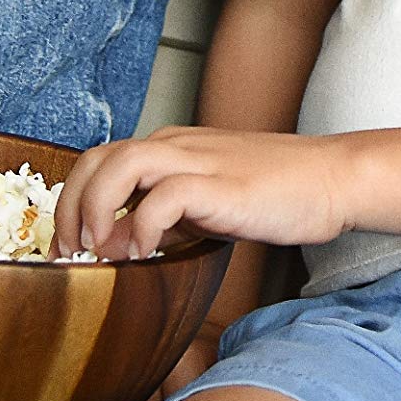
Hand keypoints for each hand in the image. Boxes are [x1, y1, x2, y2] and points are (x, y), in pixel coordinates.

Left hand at [56, 126, 350, 258]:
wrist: (331, 179)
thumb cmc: (273, 193)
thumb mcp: (204, 202)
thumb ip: (160, 215)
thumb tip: (113, 243)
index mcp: (170, 148)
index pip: (98, 159)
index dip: (71, 201)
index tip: (69, 245)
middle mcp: (177, 146)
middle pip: (98, 158)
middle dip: (71, 207)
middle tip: (71, 252)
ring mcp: (200, 161)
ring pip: (122, 164)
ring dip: (98, 210)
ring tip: (99, 250)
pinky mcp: (222, 185)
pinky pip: (165, 197)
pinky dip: (143, 226)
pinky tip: (147, 254)